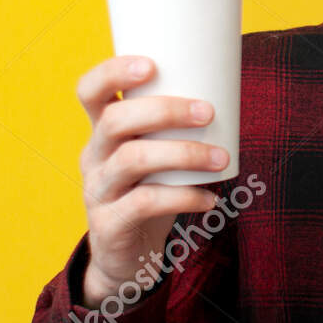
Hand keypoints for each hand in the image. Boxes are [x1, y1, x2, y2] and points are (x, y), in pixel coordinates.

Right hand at [75, 56, 228, 306]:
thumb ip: (178, 129)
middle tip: (208, 112)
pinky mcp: (110, 224)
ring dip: (184, 154)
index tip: (152, 64)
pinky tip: (210, 199)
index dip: (112, 71)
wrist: (128, 257)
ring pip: (132, 160)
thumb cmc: (151, 192)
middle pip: (116, 120)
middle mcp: (94, 156)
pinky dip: (184, 197)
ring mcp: (98, 190)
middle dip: (165, 110)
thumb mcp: (157, 157)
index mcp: (102, 131)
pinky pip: (145, 203)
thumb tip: (232, 93)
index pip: (90, 91)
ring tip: (221, 158)